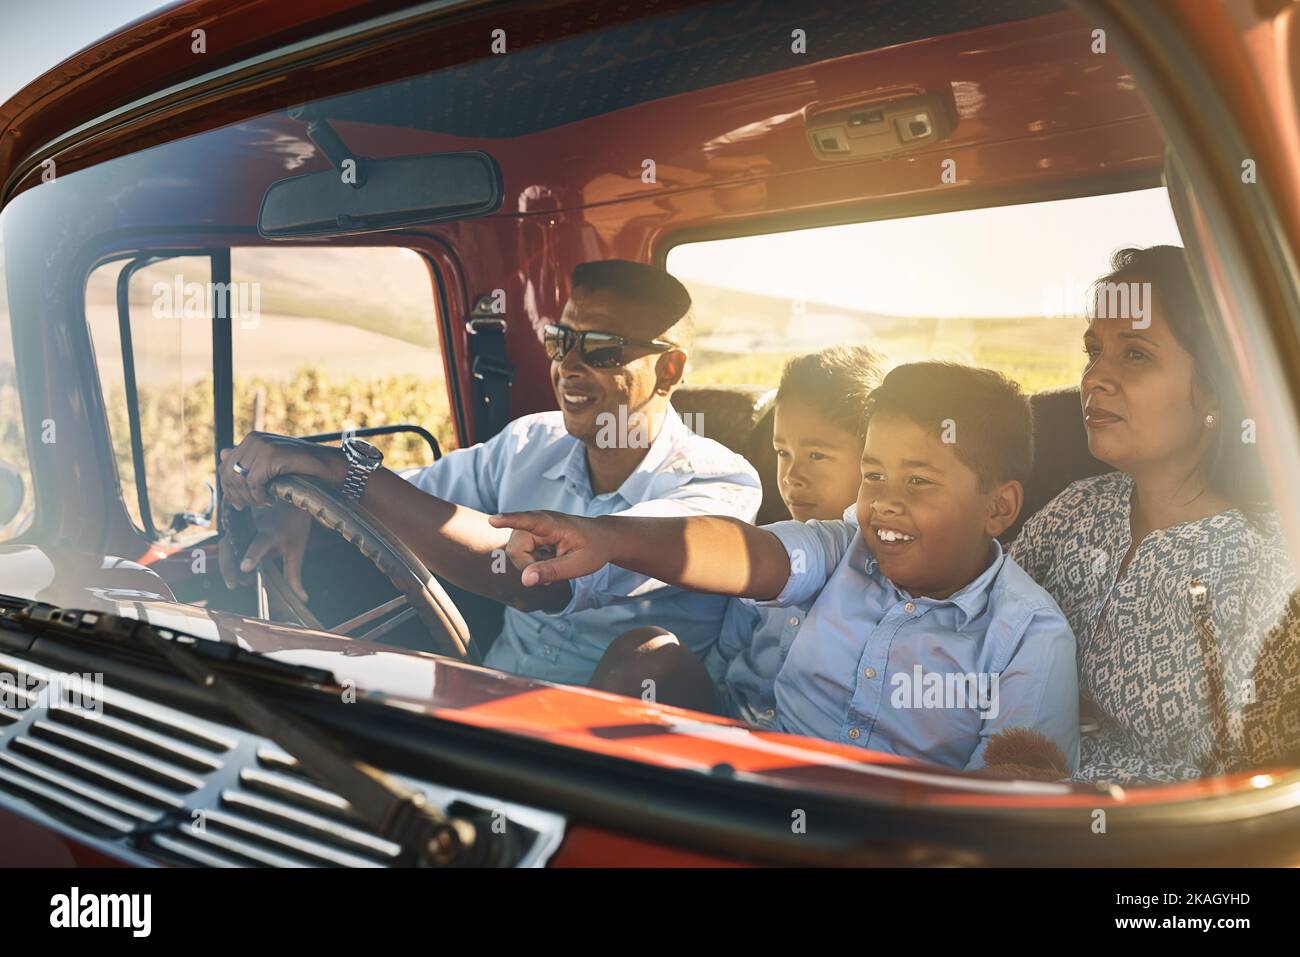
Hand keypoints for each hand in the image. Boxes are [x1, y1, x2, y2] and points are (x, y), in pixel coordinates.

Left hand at [219, 432, 346, 509]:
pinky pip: (253, 483)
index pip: (226, 465)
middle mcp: (254, 439)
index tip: (238, 504)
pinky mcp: (270, 455)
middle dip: (236, 495)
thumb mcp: (272, 464)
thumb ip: (249, 460)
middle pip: (229, 473)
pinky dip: (259, 497)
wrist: (330, 466)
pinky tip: (270, 501)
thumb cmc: (304, 467)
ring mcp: (261, 446)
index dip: (228, 487)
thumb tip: (221, 453)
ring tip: (262, 504)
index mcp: (252, 439)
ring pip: (240, 480)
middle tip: (248, 508)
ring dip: (249, 498)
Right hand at [219, 501, 313, 599]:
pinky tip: (235, 571)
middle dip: (229, 566)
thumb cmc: (294, 525)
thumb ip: (295, 574)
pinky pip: (226, 542)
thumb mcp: (297, 550)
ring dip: (226, 564)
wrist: (289, 499)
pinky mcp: (237, 525)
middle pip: (232, 545)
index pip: (260, 543)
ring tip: (237, 582)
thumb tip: (303, 598)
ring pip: (225, 544)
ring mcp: (243, 524)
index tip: (245, 568)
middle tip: (235, 585)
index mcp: (272, 531)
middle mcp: (253, 527)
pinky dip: (227, 558)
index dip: (252, 555)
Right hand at [488, 511, 613, 585]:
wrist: (603, 537)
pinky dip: (534, 561)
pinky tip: (550, 557)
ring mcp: (533, 527)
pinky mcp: (531, 533)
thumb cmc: (594, 549)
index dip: (509, 521)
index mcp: (553, 523)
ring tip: (555, 560)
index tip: (493, 520)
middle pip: (515, 550)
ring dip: (532, 564)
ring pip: (516, 553)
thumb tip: (524, 580)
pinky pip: (521, 553)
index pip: (527, 521)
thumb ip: (551, 571)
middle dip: (529, 566)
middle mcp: (538, 521)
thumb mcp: (578, 565)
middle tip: (554, 571)